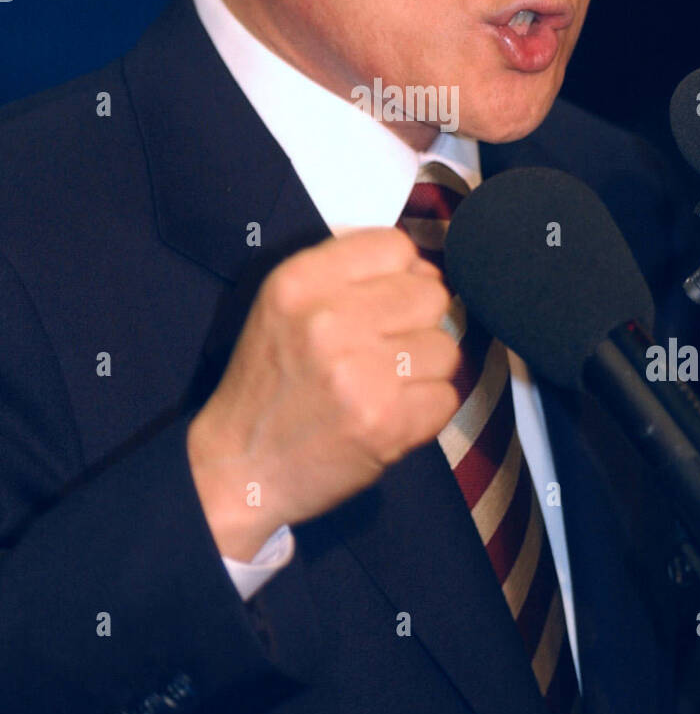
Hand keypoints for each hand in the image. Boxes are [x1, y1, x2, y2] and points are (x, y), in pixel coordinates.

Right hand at [186, 227, 461, 559]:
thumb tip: (423, 269)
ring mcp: (360, 374)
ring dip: (425, 370)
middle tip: (388, 349)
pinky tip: (390, 415)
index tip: (387, 301)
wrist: (239, 467)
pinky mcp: (385, 423)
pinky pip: (447, 397)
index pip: (396, 246)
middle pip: (431, 295)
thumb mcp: (282, 305)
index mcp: (299, 282)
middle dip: (418, 322)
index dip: (402, 274)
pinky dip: (426, 410)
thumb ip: (344, 273)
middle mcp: (329, 320)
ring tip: (386, 385)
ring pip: (446, 348)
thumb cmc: (268, 382)